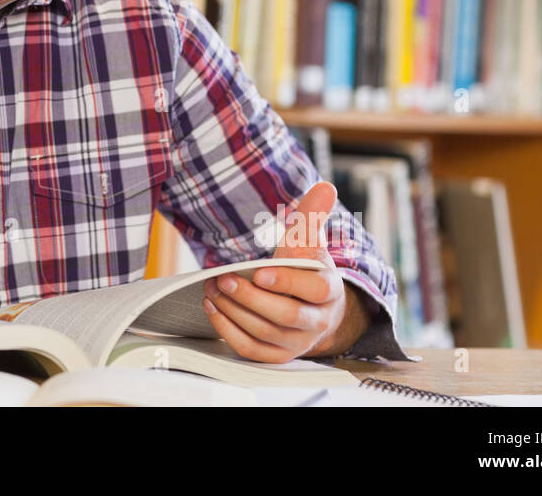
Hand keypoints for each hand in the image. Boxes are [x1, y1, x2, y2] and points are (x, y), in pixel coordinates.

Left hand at [201, 182, 357, 362]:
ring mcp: (296, 342)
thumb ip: (312, 215)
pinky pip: (251, 349)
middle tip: (225, 279)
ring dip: (234, 310)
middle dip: (251, 298)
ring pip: (265, 332)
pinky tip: (212, 307)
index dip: (288, 281)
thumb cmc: (305, 270)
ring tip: (212, 287)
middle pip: (286, 315)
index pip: (314, 289)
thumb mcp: (309, 242)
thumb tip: (325, 187)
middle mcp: (316, 321)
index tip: (260, 273)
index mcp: (328, 291)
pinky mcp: (276, 355)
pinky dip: (228, 330)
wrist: (312, 309)